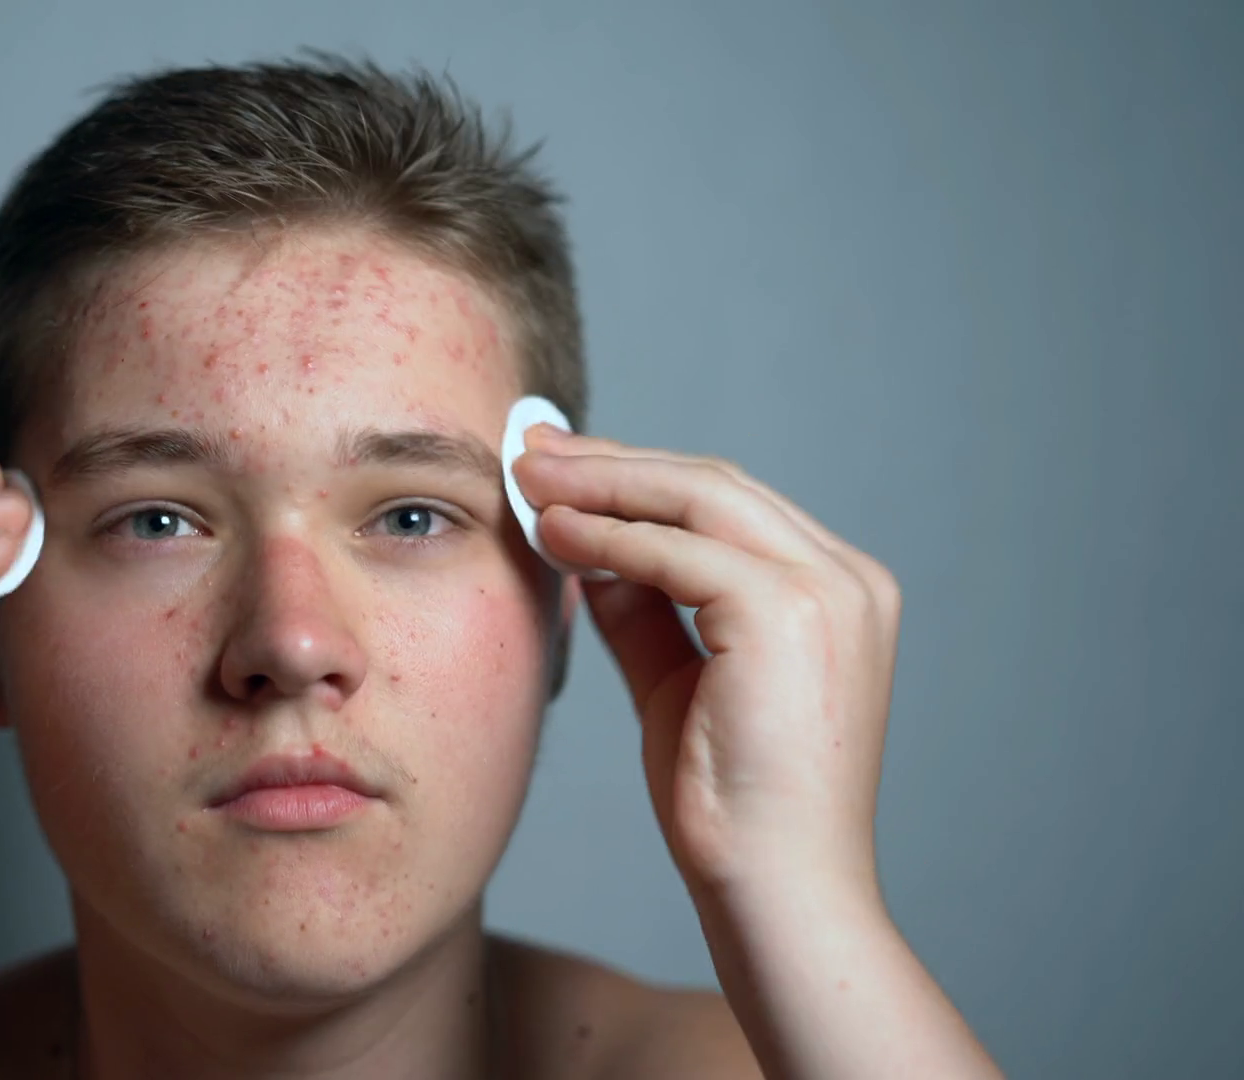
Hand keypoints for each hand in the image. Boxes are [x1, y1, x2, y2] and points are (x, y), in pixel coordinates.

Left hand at [513, 426, 900, 904]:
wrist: (776, 891)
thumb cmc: (732, 808)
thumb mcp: (677, 683)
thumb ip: (641, 610)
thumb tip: (582, 544)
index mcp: (839, 592)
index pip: (727, 506)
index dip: (637, 477)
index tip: (560, 468)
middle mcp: (848, 580)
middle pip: (713, 485)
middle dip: (612, 462)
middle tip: (528, 448)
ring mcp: (829, 592)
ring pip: (698, 498)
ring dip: (602, 483)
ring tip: (526, 477)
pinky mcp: (789, 613)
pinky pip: (678, 551)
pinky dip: (608, 535)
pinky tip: (552, 531)